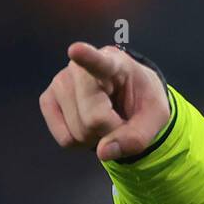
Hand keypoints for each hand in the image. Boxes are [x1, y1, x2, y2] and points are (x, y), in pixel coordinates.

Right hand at [39, 42, 169, 161]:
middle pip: (93, 118)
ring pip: (77, 132)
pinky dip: (80, 142)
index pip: (99, 62)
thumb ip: (137, 137)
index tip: (76, 50)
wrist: (128, 97)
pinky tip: (87, 124)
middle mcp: (80, 68)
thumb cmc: (141, 101)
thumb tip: (103, 152)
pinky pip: (65, 138)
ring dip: (95, 137)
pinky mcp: (47, 99)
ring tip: (104, 118)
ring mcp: (60, 82)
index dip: (86, 57)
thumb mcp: (155, 118)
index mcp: (114, 63)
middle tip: (120, 119)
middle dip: (111, 130)